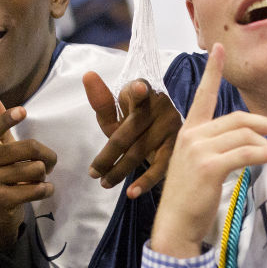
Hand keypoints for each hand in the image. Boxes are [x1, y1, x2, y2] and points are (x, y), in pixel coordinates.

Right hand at [0, 92, 56, 251]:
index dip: (8, 119)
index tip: (22, 112)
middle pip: (27, 148)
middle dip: (47, 155)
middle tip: (49, 163)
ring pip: (34, 169)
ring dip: (44, 175)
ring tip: (38, 180)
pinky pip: (35, 189)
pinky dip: (45, 189)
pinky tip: (42, 190)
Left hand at [83, 73, 181, 198]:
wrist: (163, 129)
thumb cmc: (133, 121)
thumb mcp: (116, 113)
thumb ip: (101, 101)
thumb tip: (87, 75)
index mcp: (142, 90)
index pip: (138, 91)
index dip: (139, 91)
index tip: (139, 89)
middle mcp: (160, 104)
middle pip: (130, 131)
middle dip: (109, 154)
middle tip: (93, 173)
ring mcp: (171, 124)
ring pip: (141, 150)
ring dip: (121, 170)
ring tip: (105, 183)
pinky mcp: (178, 144)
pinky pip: (161, 165)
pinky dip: (146, 180)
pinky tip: (133, 192)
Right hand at [149, 44, 266, 257]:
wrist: (175, 223)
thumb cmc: (190, 198)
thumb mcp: (201, 165)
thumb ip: (221, 149)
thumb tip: (258, 146)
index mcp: (189, 131)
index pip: (203, 96)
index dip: (212, 71)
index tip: (219, 48)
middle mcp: (192, 135)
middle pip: (238, 119)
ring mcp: (199, 149)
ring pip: (245, 136)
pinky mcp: (209, 165)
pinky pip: (247, 153)